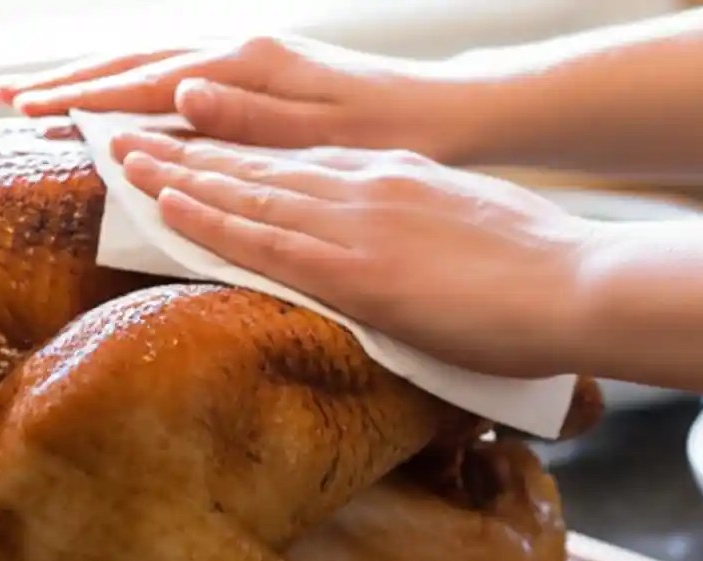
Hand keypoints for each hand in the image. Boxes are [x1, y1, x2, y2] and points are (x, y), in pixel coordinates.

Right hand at [0, 36, 491, 160]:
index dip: (86, 98)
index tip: (29, 112)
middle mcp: (242, 54)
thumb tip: (179, 92)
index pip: (148, 80)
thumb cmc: (394, 129)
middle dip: (71, 82)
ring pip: (154, 66)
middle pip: (138, 62)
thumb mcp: (327, 133)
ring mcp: (250, 62)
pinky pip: (180, 79)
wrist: (450, 111)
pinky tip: (120, 101)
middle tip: (8, 98)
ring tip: (44, 97)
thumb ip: (250, 116)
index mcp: (250, 66)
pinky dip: (136, 88)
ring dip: (96, 81)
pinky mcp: (261, 78)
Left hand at [109, 131, 591, 378]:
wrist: (582, 285)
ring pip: (247, 191)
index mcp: (391, 179)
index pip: (294, 161)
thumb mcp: (466, 232)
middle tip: (125, 134)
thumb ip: (418, 234)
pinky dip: (209, 218)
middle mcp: (364, 186)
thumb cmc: (538, 274)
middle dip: (186, 150)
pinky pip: (264, 238)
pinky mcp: (355, 268)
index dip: (233, 154)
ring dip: (177, 173)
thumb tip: (399, 256)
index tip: (189, 146)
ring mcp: (356, 222)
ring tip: (121, 157)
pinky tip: (166, 206)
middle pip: (256, 164)